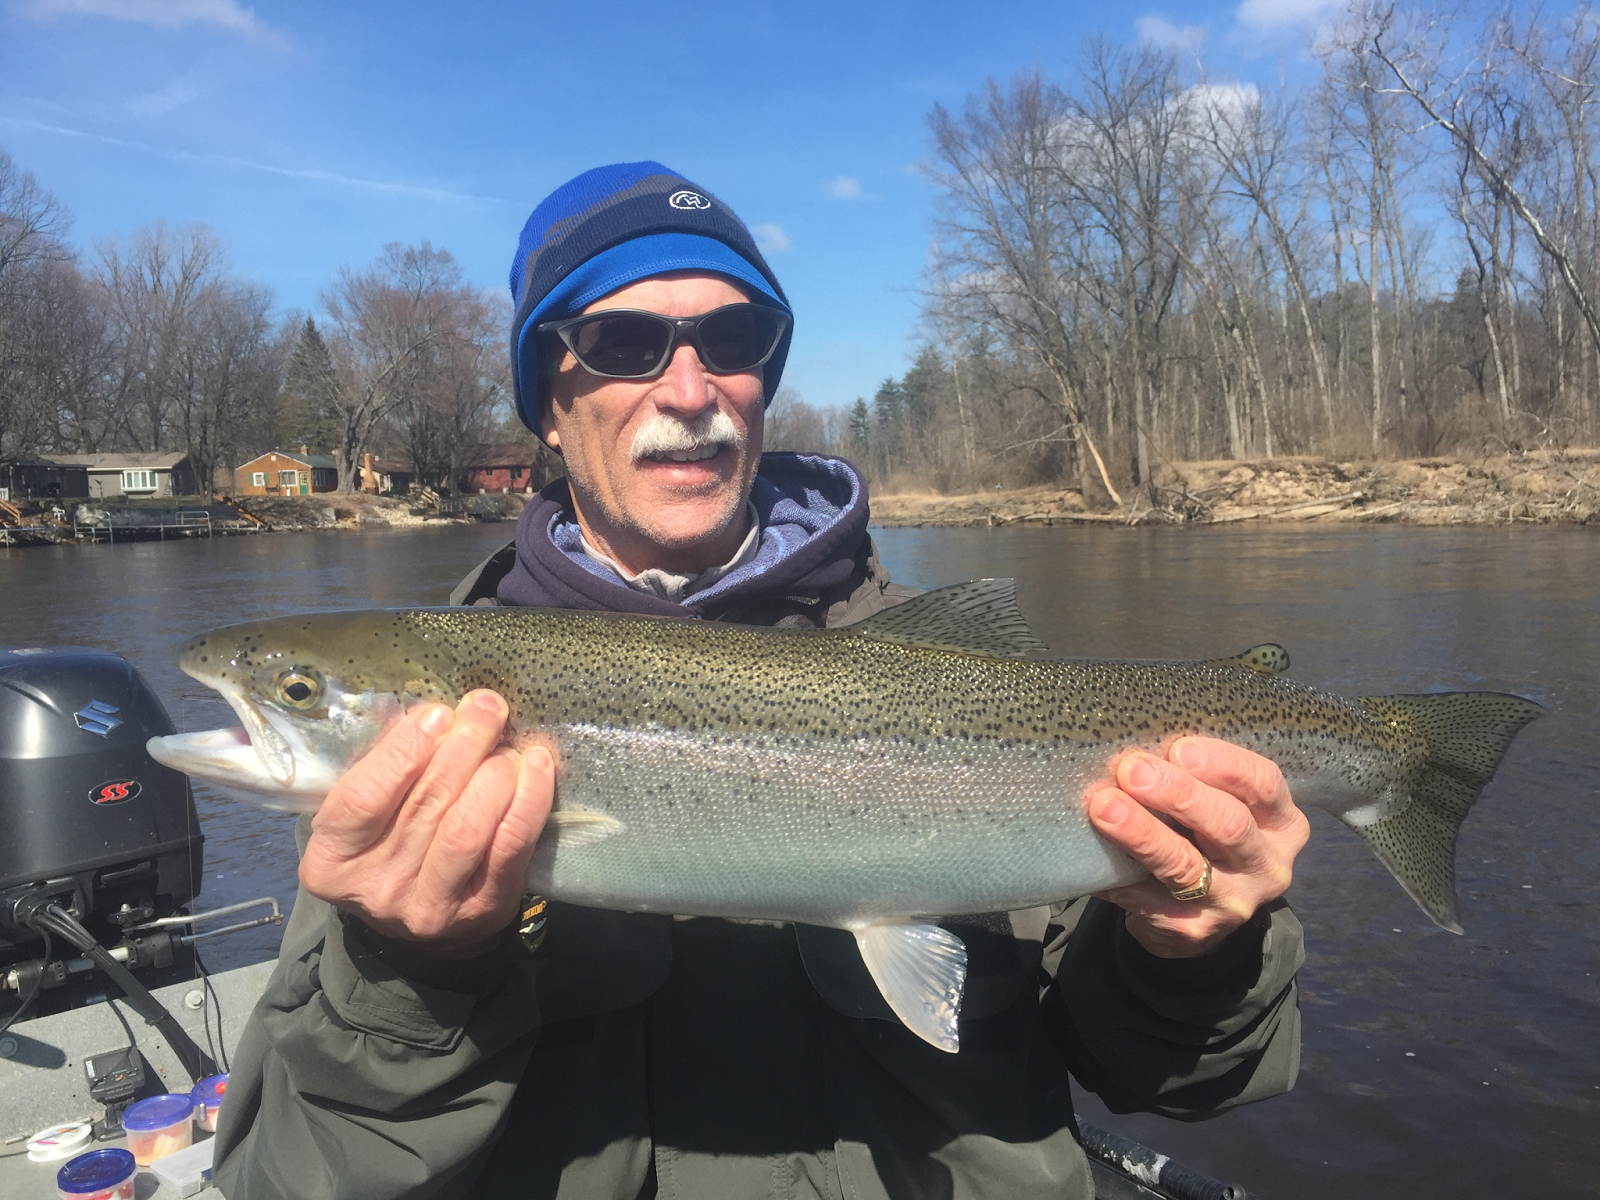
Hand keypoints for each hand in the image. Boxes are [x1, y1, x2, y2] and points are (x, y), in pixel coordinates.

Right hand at [299, 690, 554, 955]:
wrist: (426, 919)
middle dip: (462, 746)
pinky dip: (528, 799)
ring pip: (466, 827)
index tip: (437, 715)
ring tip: (506, 746)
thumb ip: (389, 767)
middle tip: (486, 709)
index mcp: (331, 861)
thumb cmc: (393, 844)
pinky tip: (536, 767)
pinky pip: (510, 846)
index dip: (402, 752)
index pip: (361, 800)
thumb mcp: (370, 812)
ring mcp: (430, 907)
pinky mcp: (483, 910)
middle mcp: (376, 890)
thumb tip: (438, 715)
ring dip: (494, 773)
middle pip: (423, 805)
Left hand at [1087, 737, 1308, 958]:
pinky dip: (1118, 872)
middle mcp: (1267, 866)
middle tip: (1133, 770)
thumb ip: (1199, 777)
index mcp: (1281, 824)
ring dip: (1143, 832)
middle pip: (1229, 825)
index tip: (1180, 747)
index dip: (1223, 764)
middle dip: (1179, 794)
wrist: (1200, 913)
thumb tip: (1141, 739)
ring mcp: (1232, 903)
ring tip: (1105, 806)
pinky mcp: (1192, 930)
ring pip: (1186, 865)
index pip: (1263, 785)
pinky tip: (1093, 854)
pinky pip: (1147, 897)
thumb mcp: (1221, 805)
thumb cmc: (1205, 835)